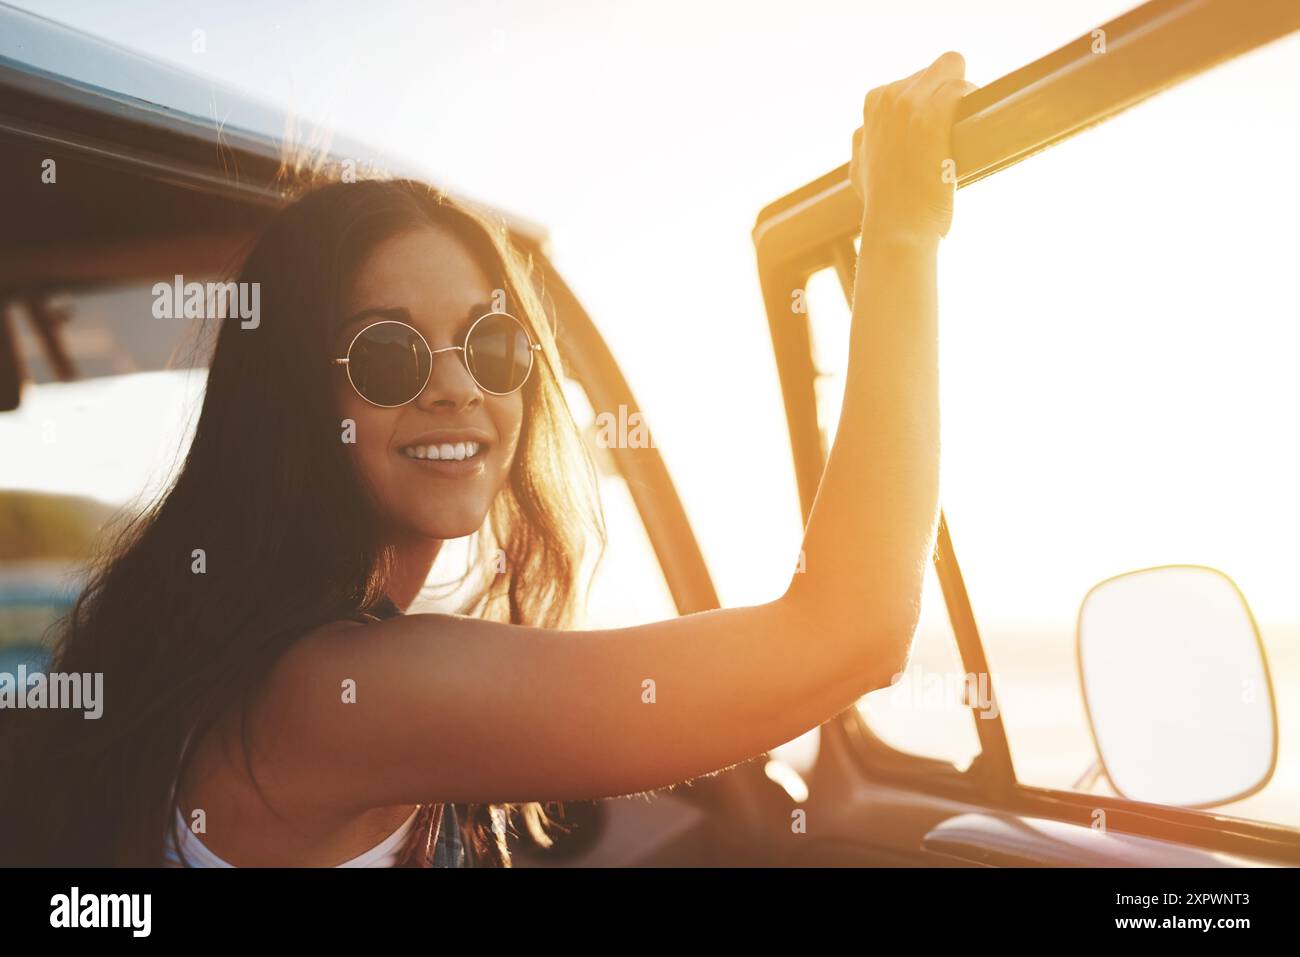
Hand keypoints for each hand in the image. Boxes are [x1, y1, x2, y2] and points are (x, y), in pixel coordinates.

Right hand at [851, 51, 976, 242]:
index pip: (914, 78)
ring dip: (965, 94)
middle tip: (957, 123)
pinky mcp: (932, 116)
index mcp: (873, 104)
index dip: (932, 99)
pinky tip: (974, 125)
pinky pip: (962, 88)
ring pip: (953, 67)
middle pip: (938, 67)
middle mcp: (889, 98)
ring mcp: (909, 104)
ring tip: (967, 126)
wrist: (895, 226)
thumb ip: (864, 144)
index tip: (938, 125)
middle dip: (950, 89)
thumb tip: (866, 137)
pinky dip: (973, 102)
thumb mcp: (859, 168)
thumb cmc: (883, 205)